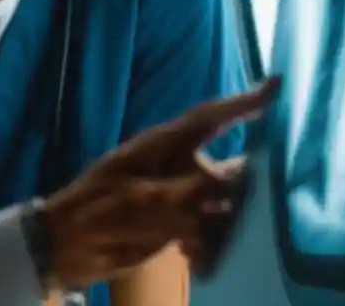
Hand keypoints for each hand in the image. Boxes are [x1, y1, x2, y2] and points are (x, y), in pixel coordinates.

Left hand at [38, 76, 280, 293]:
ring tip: (204, 246)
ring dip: (225, 229)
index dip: (244, 102)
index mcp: (164, 145)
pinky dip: (209, 246)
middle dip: (246, 192)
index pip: (211, 118)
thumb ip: (186, 192)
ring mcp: (179, 195)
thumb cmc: (95, 209)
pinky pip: (211, 231)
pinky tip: (196, 260)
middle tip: (262, 216)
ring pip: (225, 207)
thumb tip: (234, 184)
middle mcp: (178, 166)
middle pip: (230, 170)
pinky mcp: (178, 223)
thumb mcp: (139, 199)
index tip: (278, 85)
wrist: (66, 245)